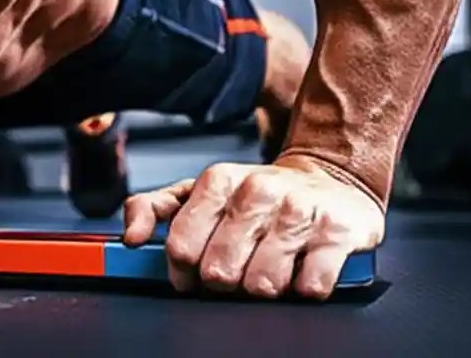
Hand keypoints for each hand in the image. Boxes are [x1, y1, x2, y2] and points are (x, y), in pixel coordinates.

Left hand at [121, 157, 384, 299]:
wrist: (330, 182)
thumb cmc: (255, 197)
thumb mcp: (197, 193)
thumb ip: (152, 209)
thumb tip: (131, 238)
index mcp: (218, 181)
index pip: (181, 247)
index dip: (183, 272)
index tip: (193, 274)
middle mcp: (258, 190)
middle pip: (219, 272)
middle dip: (225, 282)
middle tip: (237, 271)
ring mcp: (299, 210)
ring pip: (263, 285)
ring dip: (264, 288)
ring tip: (270, 269)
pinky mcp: (338, 231)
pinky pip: (310, 287)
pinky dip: (304, 289)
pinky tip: (301, 269)